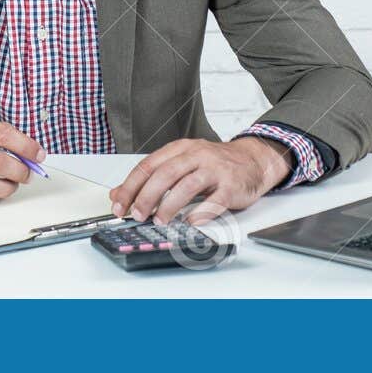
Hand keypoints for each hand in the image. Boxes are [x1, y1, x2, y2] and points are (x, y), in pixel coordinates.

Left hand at [108, 137, 291, 225]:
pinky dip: (201, 212)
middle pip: (165, 173)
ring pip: (187, 185)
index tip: (118, 204)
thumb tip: (118, 193)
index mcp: (180, 149)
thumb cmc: (214, 164)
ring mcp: (215, 169)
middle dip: (147, 195)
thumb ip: (152, 178)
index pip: (148, 165)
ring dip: (170, 205)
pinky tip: (190, 223)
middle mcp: (196, 155)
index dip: (130, 185)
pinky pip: (215, 200)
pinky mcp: (232, 186)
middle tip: (136, 214)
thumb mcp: (181, 165)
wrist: (253, 160)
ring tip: (159, 221)